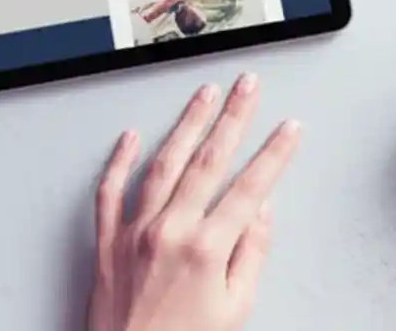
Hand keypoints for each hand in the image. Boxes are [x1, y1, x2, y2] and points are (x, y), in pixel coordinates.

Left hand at [88, 76, 302, 330]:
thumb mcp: (235, 310)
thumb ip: (250, 255)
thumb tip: (260, 213)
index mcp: (205, 249)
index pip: (251, 186)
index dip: (274, 153)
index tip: (289, 129)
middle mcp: (167, 232)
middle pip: (209, 160)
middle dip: (234, 117)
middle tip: (248, 86)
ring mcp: (133, 233)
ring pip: (163, 163)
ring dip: (187, 123)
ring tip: (204, 95)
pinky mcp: (106, 242)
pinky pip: (110, 190)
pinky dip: (120, 159)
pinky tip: (132, 135)